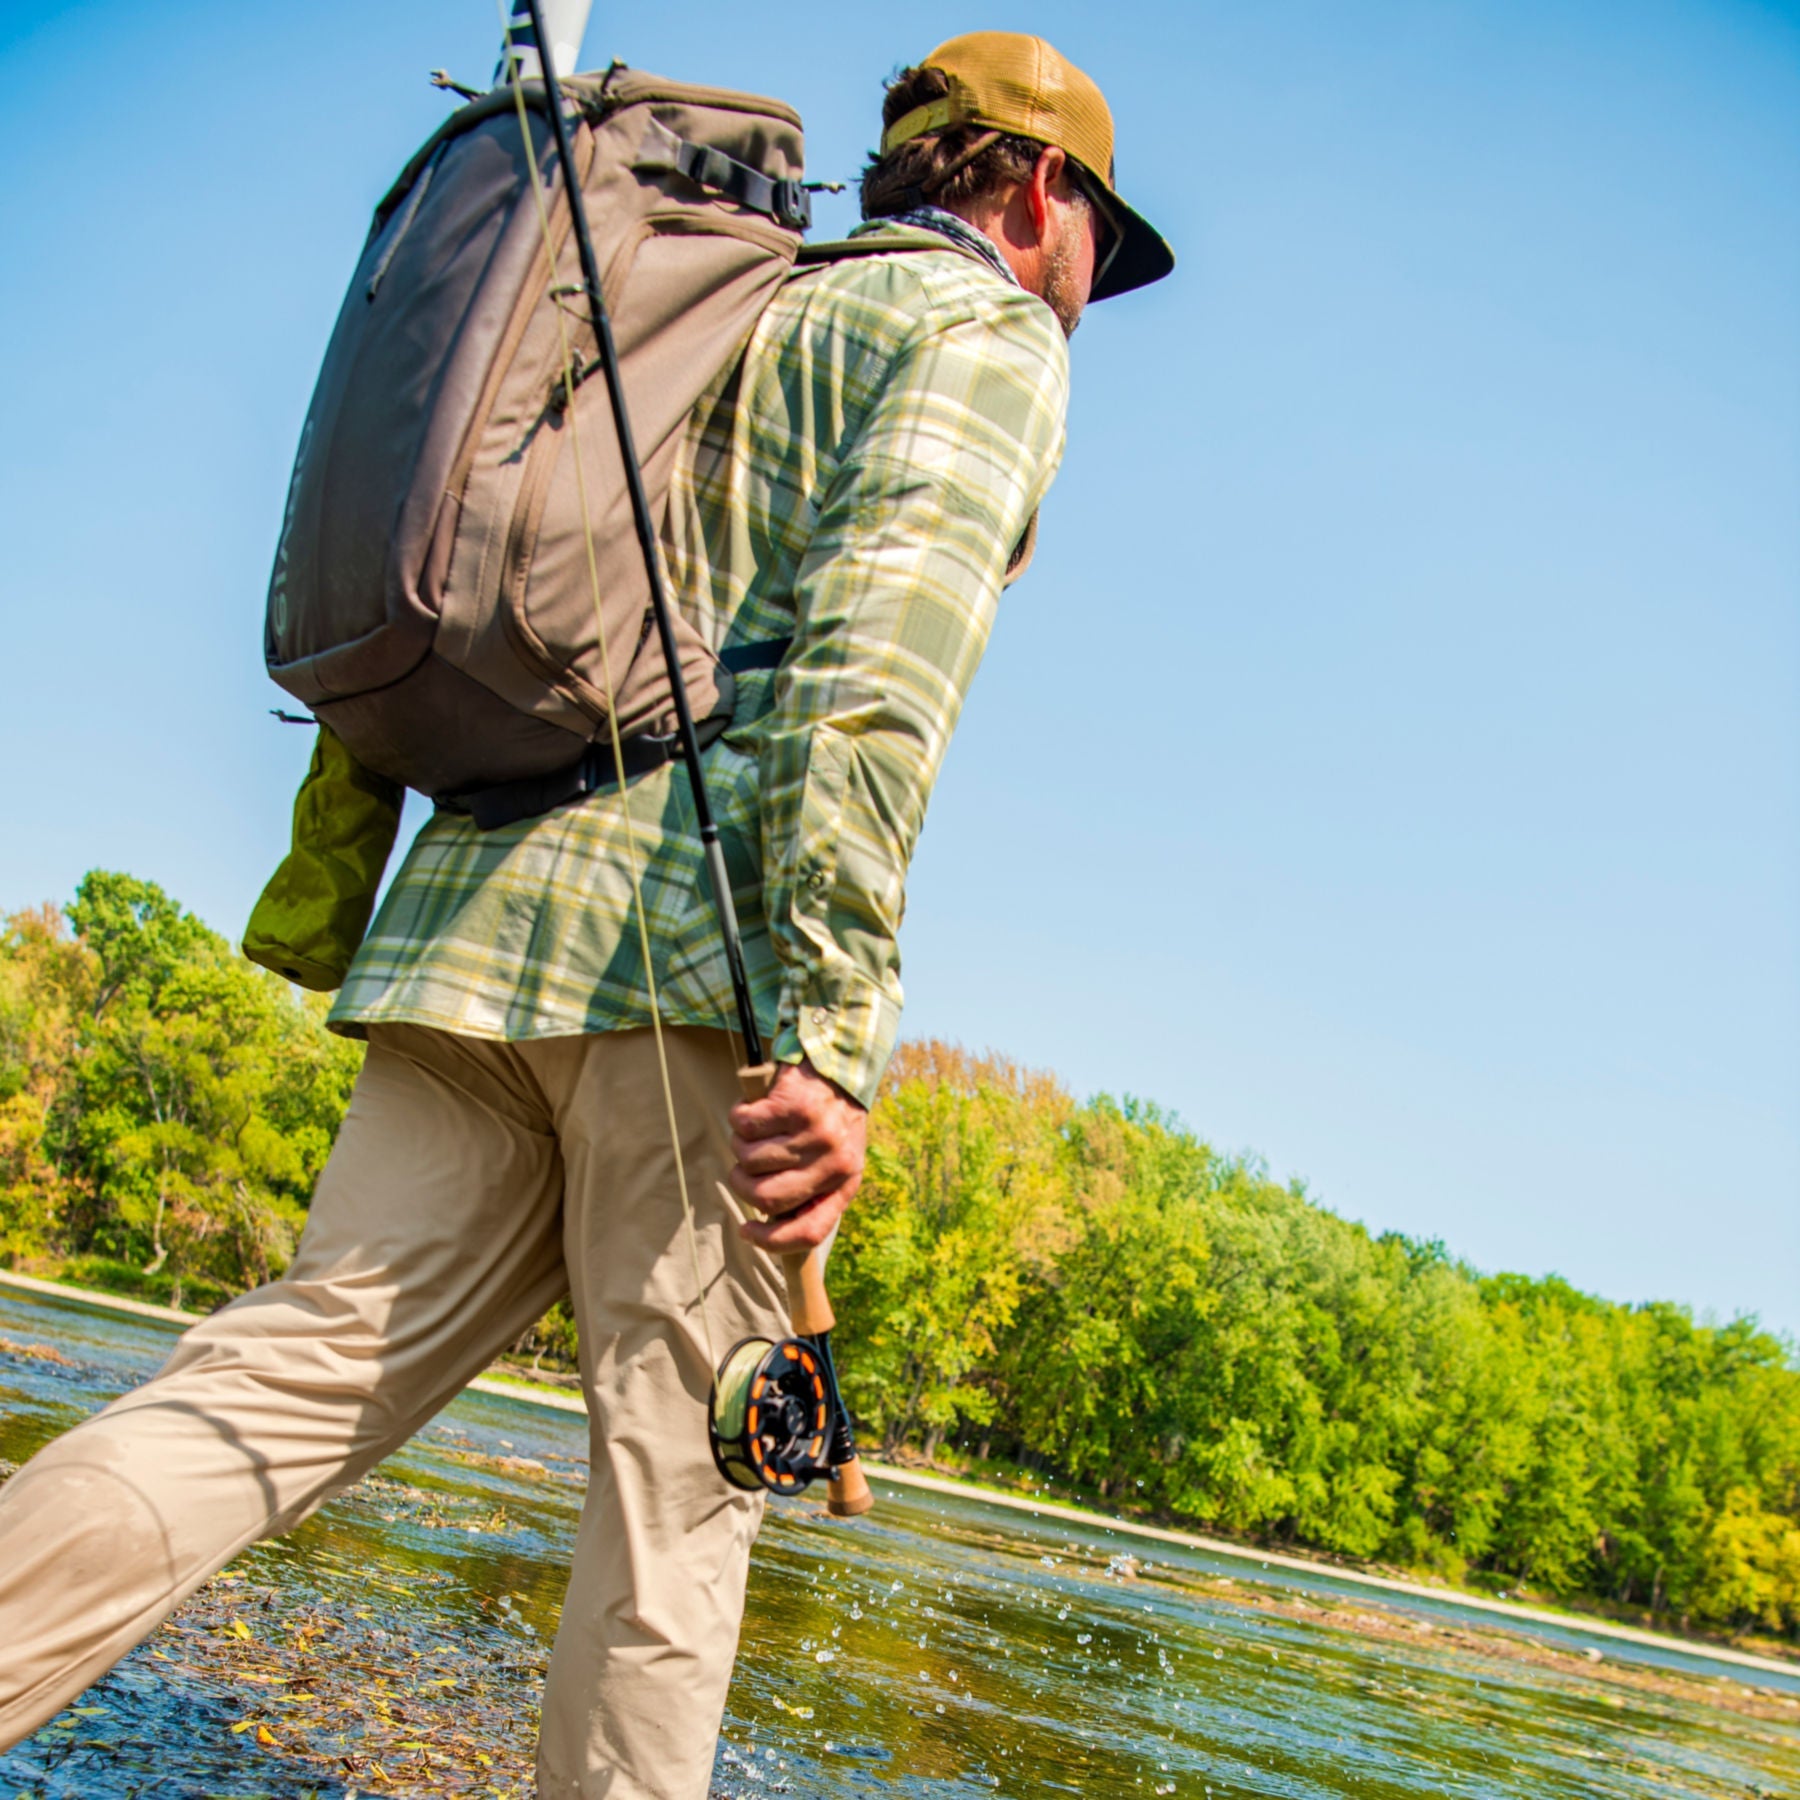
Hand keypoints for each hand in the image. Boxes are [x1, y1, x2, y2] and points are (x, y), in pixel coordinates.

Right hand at [728, 1059, 866, 1251]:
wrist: (841, 1063)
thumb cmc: (830, 1118)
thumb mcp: (835, 1159)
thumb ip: (812, 1190)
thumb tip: (770, 1222)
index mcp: (846, 1182)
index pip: (810, 1232)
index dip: (772, 1241)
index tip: (747, 1230)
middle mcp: (834, 1162)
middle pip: (767, 1199)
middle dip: (742, 1184)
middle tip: (743, 1167)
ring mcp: (814, 1135)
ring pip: (748, 1159)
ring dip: (740, 1144)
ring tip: (757, 1129)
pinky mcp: (793, 1106)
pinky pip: (743, 1126)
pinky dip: (739, 1116)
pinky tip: (755, 1107)